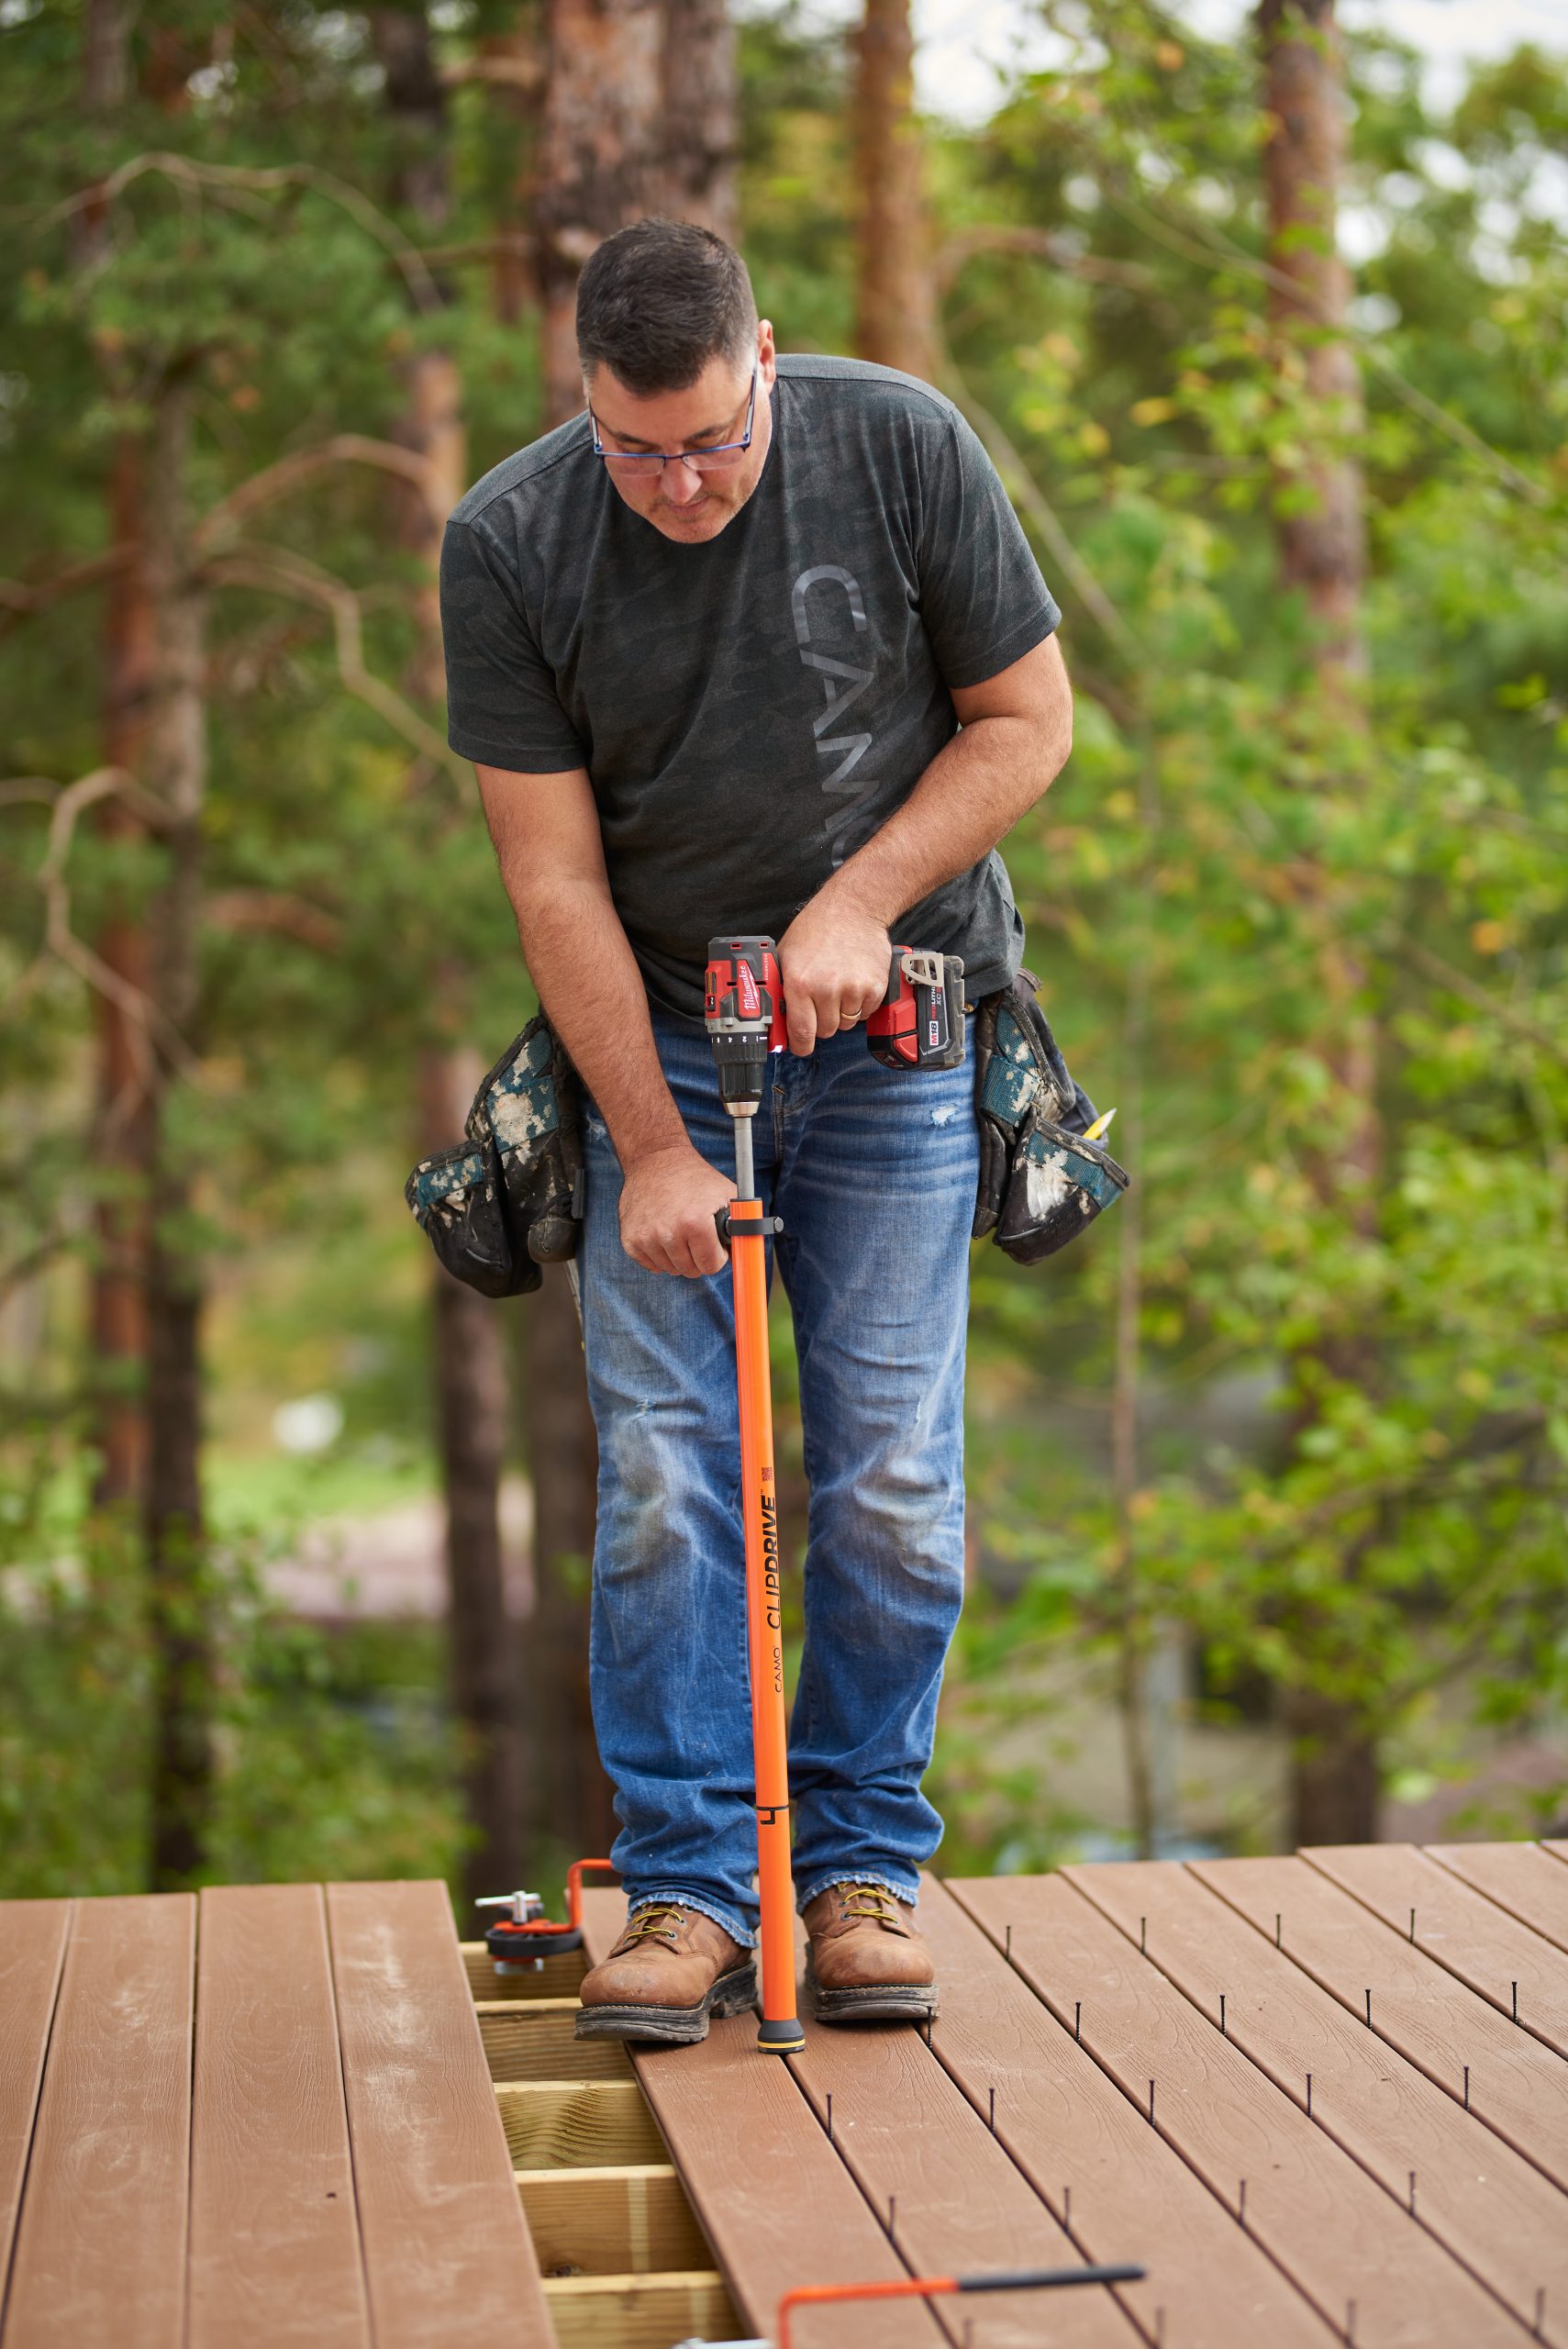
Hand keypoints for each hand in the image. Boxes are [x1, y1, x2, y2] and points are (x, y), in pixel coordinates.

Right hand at [618, 1141, 734, 1277]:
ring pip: (671, 1269)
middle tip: (698, 1237)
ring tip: (679, 1232)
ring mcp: (646, 1237)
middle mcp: (668, 1232)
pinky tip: (663, 1236)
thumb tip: (748, 1254)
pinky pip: (651, 1266)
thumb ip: (741, 1225)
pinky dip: (659, 1256)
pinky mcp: (630, 1239)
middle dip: (699, 1257)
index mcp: (695, 1222)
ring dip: (679, 1257)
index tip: (714, 1244)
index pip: (711, 1266)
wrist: (656, 1160)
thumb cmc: (695, 1178)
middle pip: (691, 1271)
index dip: (717, 1256)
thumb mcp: (725, 1194)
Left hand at [777, 896, 891, 1055]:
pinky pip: (865, 1014)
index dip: (800, 1045)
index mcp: (800, 982)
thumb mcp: (786, 954)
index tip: (801, 1046)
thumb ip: (782, 987)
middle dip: (821, 1022)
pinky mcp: (875, 987)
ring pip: (846, 1024)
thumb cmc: (817, 928)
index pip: (801, 1032)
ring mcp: (853, 989)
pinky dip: (859, 1005)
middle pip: (825, 1031)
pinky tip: (853, 983)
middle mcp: (826, 988)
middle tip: (820, 1002)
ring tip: (838, 987)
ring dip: (841, 1013)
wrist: (853, 908)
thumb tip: (777, 1018)